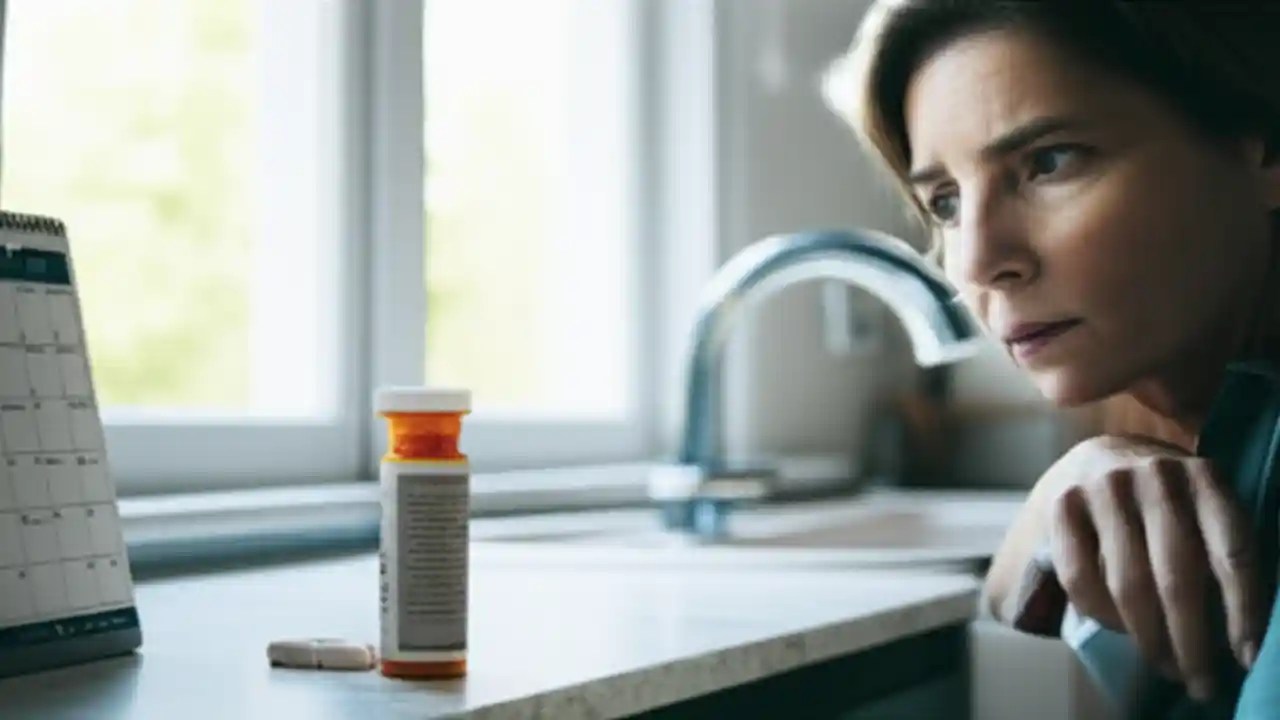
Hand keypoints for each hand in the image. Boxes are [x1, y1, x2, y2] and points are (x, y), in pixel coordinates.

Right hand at [1043, 435, 1264, 699]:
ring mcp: (1104, 488)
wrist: (1100, 457)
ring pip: (1127, 583)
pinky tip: (1122, 630)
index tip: (1246, 658)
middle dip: (1191, 641)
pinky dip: (1102, 616)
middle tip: (1201, 683)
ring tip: (1166, 666)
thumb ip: (1219, 548)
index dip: (1243, 611)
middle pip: (1177, 576)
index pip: (1232, 552)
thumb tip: (1239, 634)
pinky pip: (1081, 578)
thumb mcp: (1205, 507)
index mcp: (1205, 477)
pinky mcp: (1063, 505)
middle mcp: (1155, 476)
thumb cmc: (1168, 501)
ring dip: (1149, 639)